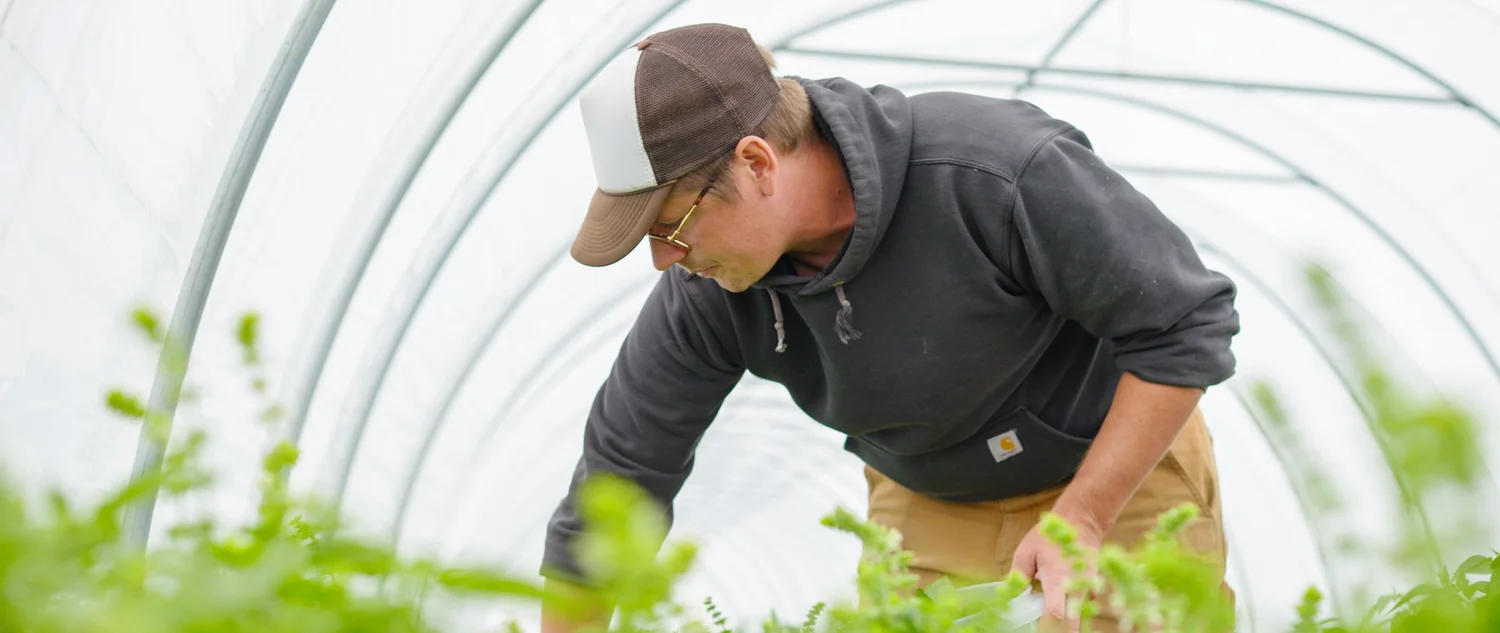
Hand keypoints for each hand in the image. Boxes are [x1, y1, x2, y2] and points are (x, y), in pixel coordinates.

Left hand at [1008, 514, 1103, 632]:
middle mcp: (1076, 587)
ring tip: (1051, 623)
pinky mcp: (1092, 590)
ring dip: (1067, 624)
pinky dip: (1073, 612)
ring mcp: (1087, 589)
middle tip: (1045, 632)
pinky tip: (1063, 607)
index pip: (1055, 612)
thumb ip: (1018, 575)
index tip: (1037, 632)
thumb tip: (1009, 596)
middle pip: (1071, 623)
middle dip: (1060, 632)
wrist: (1081, 523)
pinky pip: (1082, 608)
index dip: (1046, 628)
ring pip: (1079, 617)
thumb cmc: (1049, 537)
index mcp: (1056, 579)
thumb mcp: (1026, 551)